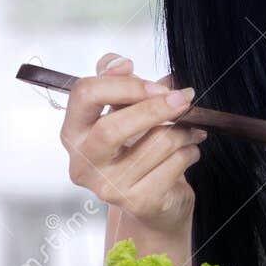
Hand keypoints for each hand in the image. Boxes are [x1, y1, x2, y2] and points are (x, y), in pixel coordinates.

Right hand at [60, 53, 207, 235]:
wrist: (152, 202)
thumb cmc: (135, 148)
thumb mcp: (121, 110)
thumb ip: (116, 80)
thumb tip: (121, 63)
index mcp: (73, 132)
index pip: (85, 94)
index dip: (125, 84)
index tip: (156, 85)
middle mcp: (83, 163)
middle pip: (113, 127)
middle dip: (155, 108)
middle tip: (184, 99)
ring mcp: (108, 187)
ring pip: (156, 143)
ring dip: (184, 130)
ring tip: (192, 128)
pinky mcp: (137, 202)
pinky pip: (174, 164)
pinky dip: (190, 152)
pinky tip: (190, 151)